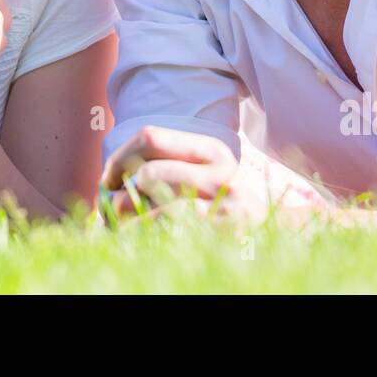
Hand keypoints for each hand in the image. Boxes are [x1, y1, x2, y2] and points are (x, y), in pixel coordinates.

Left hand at [100, 126, 272, 224]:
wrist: (268, 235)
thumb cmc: (221, 205)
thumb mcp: (203, 175)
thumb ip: (165, 166)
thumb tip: (108, 180)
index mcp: (210, 150)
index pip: (150, 137)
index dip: (120, 157)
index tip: (108, 179)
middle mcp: (219, 171)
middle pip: (149, 171)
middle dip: (119, 193)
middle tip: (110, 210)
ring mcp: (222, 204)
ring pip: (156, 203)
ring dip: (128, 218)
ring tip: (121, 228)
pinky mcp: (219, 233)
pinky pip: (168, 229)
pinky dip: (144, 235)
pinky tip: (140, 239)